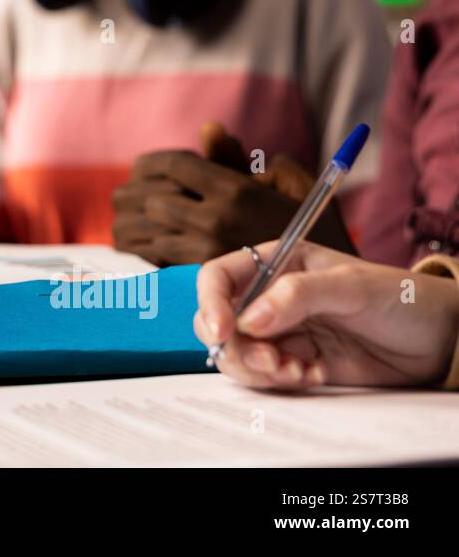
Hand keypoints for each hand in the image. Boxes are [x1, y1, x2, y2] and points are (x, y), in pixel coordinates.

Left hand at [111, 122, 353, 265]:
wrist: (329, 287)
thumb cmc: (308, 225)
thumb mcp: (286, 181)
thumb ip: (239, 158)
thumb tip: (208, 129)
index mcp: (234, 190)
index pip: (171, 166)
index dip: (152, 163)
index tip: (147, 168)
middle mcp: (215, 220)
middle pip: (150, 198)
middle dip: (137, 192)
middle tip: (133, 192)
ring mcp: (205, 253)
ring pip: (144, 231)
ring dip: (130, 221)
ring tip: (128, 215)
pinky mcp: (200, 282)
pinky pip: (153, 259)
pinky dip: (141, 248)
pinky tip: (139, 239)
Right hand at [195, 241, 458, 388]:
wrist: (439, 340)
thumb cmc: (399, 298)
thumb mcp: (351, 287)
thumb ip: (298, 296)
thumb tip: (250, 318)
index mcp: (276, 264)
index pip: (220, 278)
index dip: (210, 303)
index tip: (222, 331)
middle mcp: (270, 298)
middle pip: (221, 322)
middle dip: (237, 347)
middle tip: (271, 363)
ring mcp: (283, 332)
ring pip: (240, 355)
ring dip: (260, 369)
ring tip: (298, 371)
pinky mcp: (297, 362)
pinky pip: (267, 377)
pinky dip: (283, 382)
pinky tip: (315, 374)